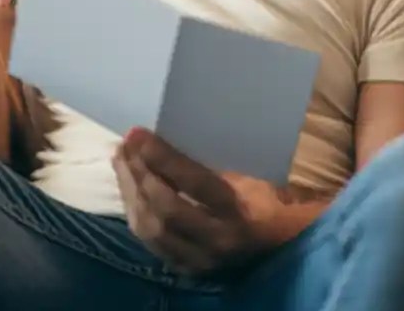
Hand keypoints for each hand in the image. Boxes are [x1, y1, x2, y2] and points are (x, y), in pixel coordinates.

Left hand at [112, 128, 278, 275]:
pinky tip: (129, 189)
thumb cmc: (268, 200)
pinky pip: (151, 242)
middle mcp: (218, 240)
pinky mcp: (186, 268)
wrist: (282, 244)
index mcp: (240, 211)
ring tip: (121, 160)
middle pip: (165, 207)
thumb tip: (170, 142)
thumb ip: (215, 167)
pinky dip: (136, 213)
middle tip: (126, 144)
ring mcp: (199, 259)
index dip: (163, 158)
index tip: (139, 134)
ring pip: (151, 229)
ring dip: (130, 192)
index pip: (194, 183)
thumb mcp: (251, 177)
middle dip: (140, 173)